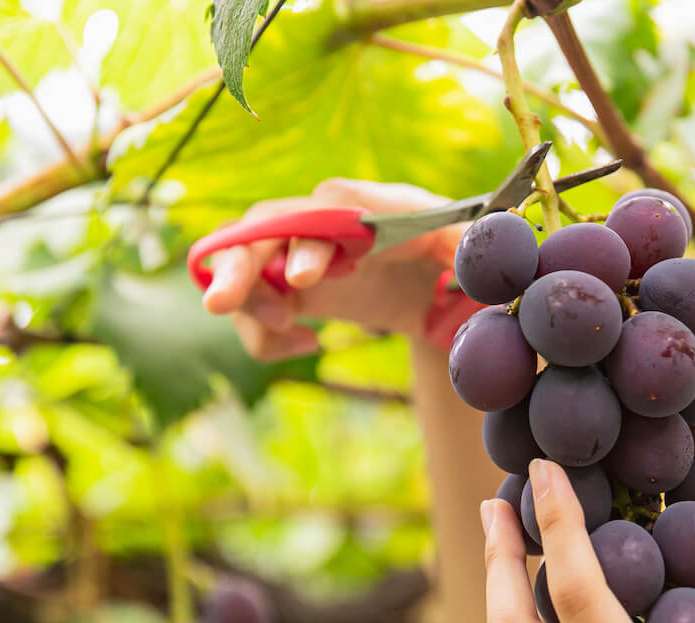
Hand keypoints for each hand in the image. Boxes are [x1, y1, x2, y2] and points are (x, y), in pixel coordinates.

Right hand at [201, 179, 463, 358]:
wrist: (430, 284)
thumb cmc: (447, 253)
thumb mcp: (464, 250)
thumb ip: (468, 245)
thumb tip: (475, 248)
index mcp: (364, 205)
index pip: (326, 209)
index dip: (307, 240)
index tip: (304, 280)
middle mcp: (318, 220)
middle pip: (263, 228)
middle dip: (240, 265)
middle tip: (220, 304)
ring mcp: (291, 252)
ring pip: (242, 266)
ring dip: (248, 306)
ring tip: (296, 337)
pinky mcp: (281, 287)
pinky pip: (249, 311)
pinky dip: (263, 336)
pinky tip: (306, 345)